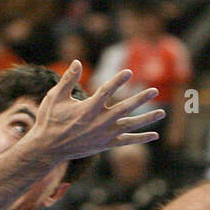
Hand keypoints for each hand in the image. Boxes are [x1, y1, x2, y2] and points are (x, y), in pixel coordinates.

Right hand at [28, 64, 164, 163]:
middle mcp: (99, 121)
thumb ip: (68, 79)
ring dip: (147, 119)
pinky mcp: (105, 144)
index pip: (106, 91)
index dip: (118, 81)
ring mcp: (104, 134)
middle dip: (140, 99)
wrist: (48, 148)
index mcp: (88, 108)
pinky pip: (126, 141)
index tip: (128, 72)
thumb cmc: (49, 121)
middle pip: (124, 108)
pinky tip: (154, 136)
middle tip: (154, 90)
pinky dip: (140, 138)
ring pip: (129, 125)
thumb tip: (77, 61)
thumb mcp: (54, 97)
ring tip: (162, 112)